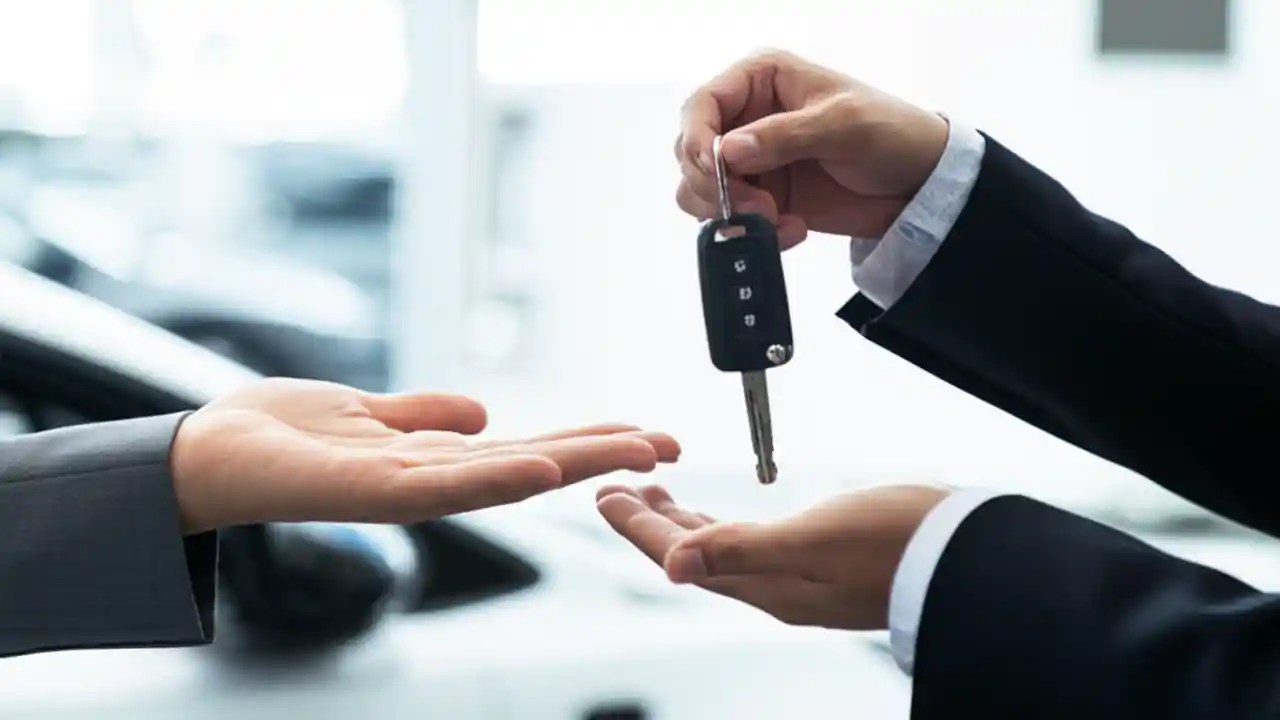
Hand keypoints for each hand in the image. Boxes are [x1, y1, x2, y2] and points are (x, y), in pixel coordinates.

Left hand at [171, 378, 679, 533]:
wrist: (198, 457)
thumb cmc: (275, 436)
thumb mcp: (364, 410)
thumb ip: (421, 413)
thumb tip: (484, 412)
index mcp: (430, 460)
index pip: (526, 448)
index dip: (588, 440)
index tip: (645, 432)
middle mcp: (427, 480)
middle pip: (531, 463)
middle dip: (603, 454)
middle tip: (672, 444)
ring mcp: (400, 490)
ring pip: (502, 478)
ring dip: (572, 464)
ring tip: (633, 451)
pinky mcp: (364, 491)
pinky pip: (438, 487)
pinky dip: (494, 479)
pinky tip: (542, 470)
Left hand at [596, 483, 946, 629]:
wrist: (966, 555)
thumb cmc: (899, 545)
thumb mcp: (813, 541)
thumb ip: (741, 550)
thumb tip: (673, 564)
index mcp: (767, 585)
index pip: (683, 556)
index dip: (640, 528)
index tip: (606, 498)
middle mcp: (777, 586)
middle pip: (695, 554)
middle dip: (652, 523)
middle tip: (618, 491)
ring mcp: (800, 575)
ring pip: (722, 549)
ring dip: (685, 521)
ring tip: (657, 493)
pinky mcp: (822, 559)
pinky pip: (752, 544)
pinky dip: (725, 525)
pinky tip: (726, 514)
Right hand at [675, 50, 948, 246]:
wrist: (918, 184)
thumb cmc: (890, 133)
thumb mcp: (842, 125)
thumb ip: (783, 136)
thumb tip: (726, 151)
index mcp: (760, 79)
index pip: (701, 104)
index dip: (697, 138)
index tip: (718, 170)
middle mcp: (746, 117)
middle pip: (690, 152)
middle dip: (716, 185)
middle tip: (759, 207)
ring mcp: (750, 161)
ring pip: (699, 190)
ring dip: (730, 212)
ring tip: (777, 219)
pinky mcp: (760, 197)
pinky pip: (729, 219)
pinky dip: (751, 232)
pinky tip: (793, 230)